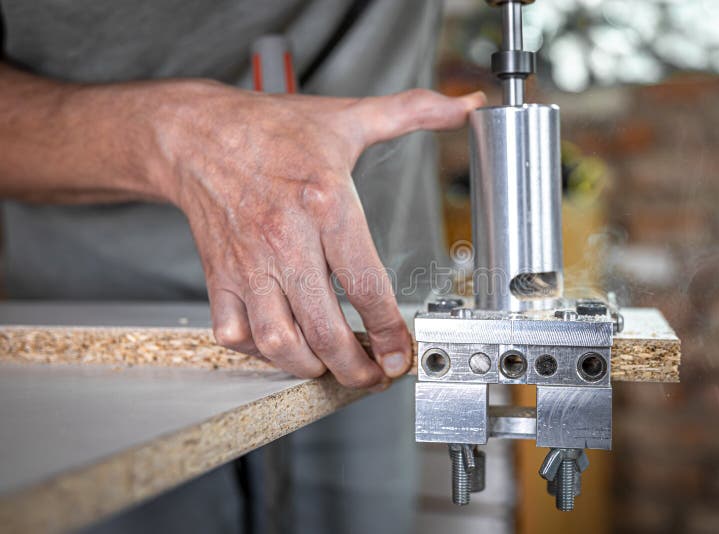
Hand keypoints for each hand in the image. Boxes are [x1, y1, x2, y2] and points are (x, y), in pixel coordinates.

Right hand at [154, 82, 484, 387]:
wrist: (197, 135)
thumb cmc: (272, 130)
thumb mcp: (348, 116)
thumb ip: (414, 112)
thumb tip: (467, 106)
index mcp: (324, 204)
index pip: (366, 283)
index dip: (390, 330)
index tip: (403, 353)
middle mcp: (284, 241)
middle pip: (324, 328)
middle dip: (356, 367)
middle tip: (374, 375)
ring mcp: (248, 264)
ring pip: (277, 341)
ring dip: (310, 366)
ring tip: (332, 365)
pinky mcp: (220, 277)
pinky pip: (234, 334)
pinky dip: (259, 352)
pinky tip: (283, 343)